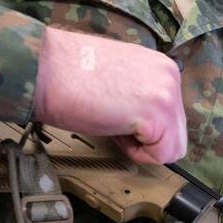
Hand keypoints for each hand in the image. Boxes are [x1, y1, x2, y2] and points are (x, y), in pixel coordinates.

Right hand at [33, 27, 187, 164]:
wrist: (45, 70)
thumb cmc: (70, 76)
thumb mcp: (121, 80)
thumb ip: (143, 96)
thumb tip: (150, 125)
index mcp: (161, 67)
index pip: (172, 116)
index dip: (144, 127)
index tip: (118, 113)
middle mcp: (170, 76)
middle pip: (177, 133)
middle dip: (147, 139)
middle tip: (114, 120)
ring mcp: (167, 94)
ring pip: (173, 147)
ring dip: (143, 147)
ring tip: (115, 124)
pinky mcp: (157, 113)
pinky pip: (161, 155)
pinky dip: (137, 153)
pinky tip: (114, 128)